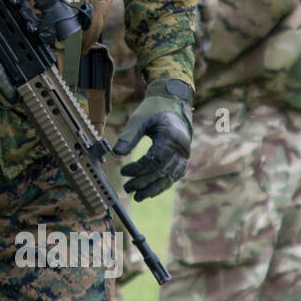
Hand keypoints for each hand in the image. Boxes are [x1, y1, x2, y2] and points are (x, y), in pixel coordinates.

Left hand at [112, 77, 192, 200]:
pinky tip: (150, 192)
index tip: (123, 172)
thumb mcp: (139, 119)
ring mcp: (184, 154)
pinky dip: (162, 185)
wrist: (172, 104)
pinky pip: (174, 176)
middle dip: (144, 182)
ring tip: (138, 196)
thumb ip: (128, 136)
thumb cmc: (153, 110)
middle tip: (127, 189)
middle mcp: (181, 147)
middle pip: (162, 171)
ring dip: (153, 188)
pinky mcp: (183, 159)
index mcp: (171, 136)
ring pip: (170, 177)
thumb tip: (115, 153)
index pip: (155, 159)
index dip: (138, 168)